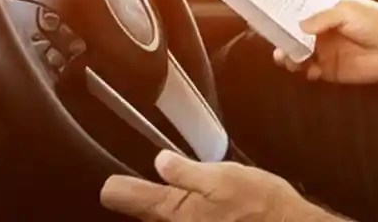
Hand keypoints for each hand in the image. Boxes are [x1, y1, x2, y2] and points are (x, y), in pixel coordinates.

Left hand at [100, 150, 336, 220]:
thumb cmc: (258, 205)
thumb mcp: (226, 177)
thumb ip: (188, 172)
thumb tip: (158, 161)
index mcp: (172, 211)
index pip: (121, 196)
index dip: (118, 184)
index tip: (122, 175)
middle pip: (140, 211)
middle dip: (144, 196)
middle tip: (166, 179)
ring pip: (160, 219)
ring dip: (165, 206)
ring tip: (188, 192)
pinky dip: (184, 213)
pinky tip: (207, 208)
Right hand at [275, 0, 377, 84]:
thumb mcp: (349, 11)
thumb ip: (323, 17)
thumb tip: (300, 24)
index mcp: (328, 12)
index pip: (301, 13)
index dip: (287, 17)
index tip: (273, 20)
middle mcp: (324, 31)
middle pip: (295, 36)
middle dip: (284, 40)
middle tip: (278, 45)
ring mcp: (326, 51)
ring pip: (299, 55)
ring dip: (291, 57)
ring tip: (289, 59)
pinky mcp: (331, 69)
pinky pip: (311, 71)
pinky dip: (305, 71)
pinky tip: (309, 69)